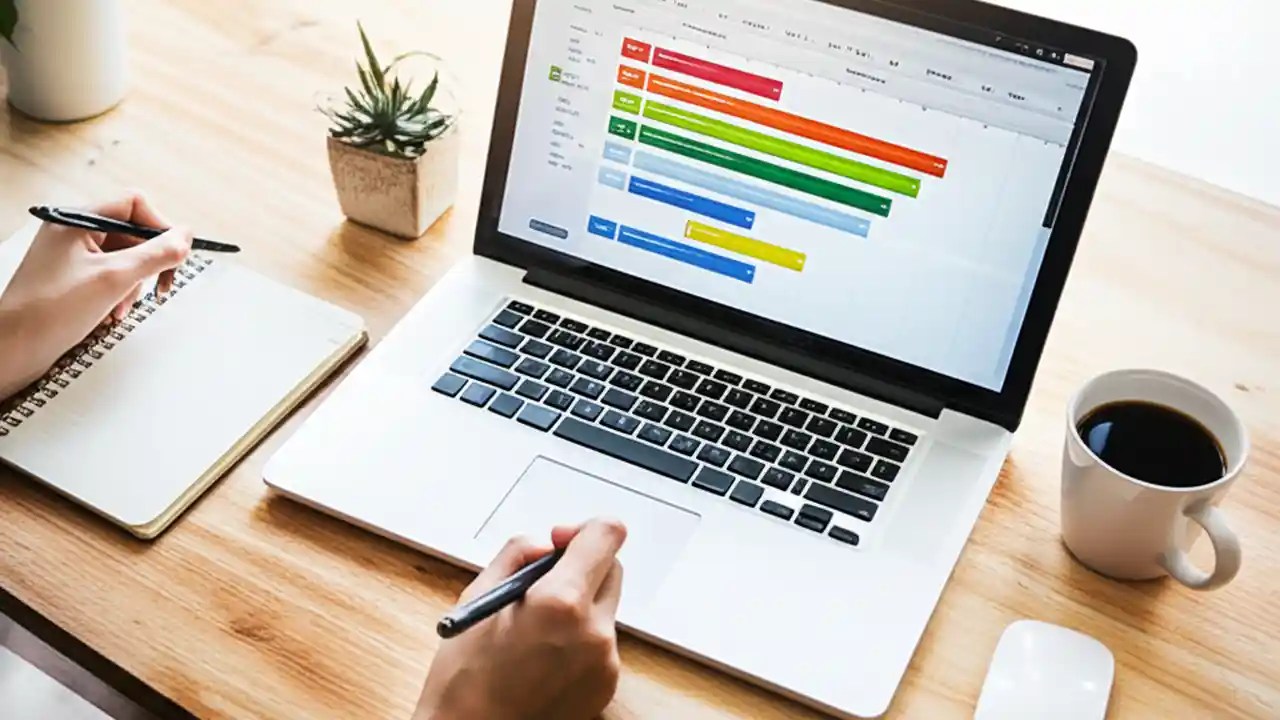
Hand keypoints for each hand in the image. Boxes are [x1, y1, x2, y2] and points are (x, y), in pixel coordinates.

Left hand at [0, 193, 192, 398]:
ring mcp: (71, 255)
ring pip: (124, 258)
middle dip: (147, 263)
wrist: (14, 347)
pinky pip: (110, 276)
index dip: (160, 227)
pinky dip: (118, 294)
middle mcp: (73, 232)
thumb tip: (185, 237)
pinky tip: (111, 312)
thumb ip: (156, 254)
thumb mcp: (115, 279)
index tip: (175, 254)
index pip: (134, 204)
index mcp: (77, 221)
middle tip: (159, 286)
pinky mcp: (72, 277)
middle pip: (132, 233)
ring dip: (133, 284)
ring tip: (122, 307)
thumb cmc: (49, 312)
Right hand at [415, 518, 627, 719]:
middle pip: (612, 569)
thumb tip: (546, 542)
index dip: (583, 529)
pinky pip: (601, 642)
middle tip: (542, 582)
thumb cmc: (465, 678)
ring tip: (535, 629)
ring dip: (580, 605)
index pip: (608, 534)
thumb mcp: (478, 598)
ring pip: (604, 608)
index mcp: (561, 603)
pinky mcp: (607, 684)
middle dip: (582, 566)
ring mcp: (605, 662)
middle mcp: (594, 632)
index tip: (560, 540)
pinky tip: (543, 655)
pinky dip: (580, 637)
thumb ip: (518, 554)